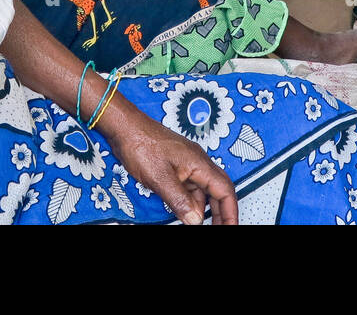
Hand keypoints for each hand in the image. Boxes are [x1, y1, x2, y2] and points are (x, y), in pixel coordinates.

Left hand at [101, 98, 237, 224]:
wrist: (126, 128)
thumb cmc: (141, 144)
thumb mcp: (160, 178)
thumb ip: (180, 201)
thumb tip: (195, 220)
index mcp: (199, 163)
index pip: (224, 191)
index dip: (230, 212)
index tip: (231, 227)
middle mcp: (197, 163)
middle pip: (219, 191)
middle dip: (222, 213)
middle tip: (222, 229)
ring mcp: (187, 164)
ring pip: (204, 191)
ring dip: (205, 210)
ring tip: (202, 225)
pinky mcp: (176, 167)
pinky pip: (190, 188)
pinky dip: (191, 203)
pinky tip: (187, 212)